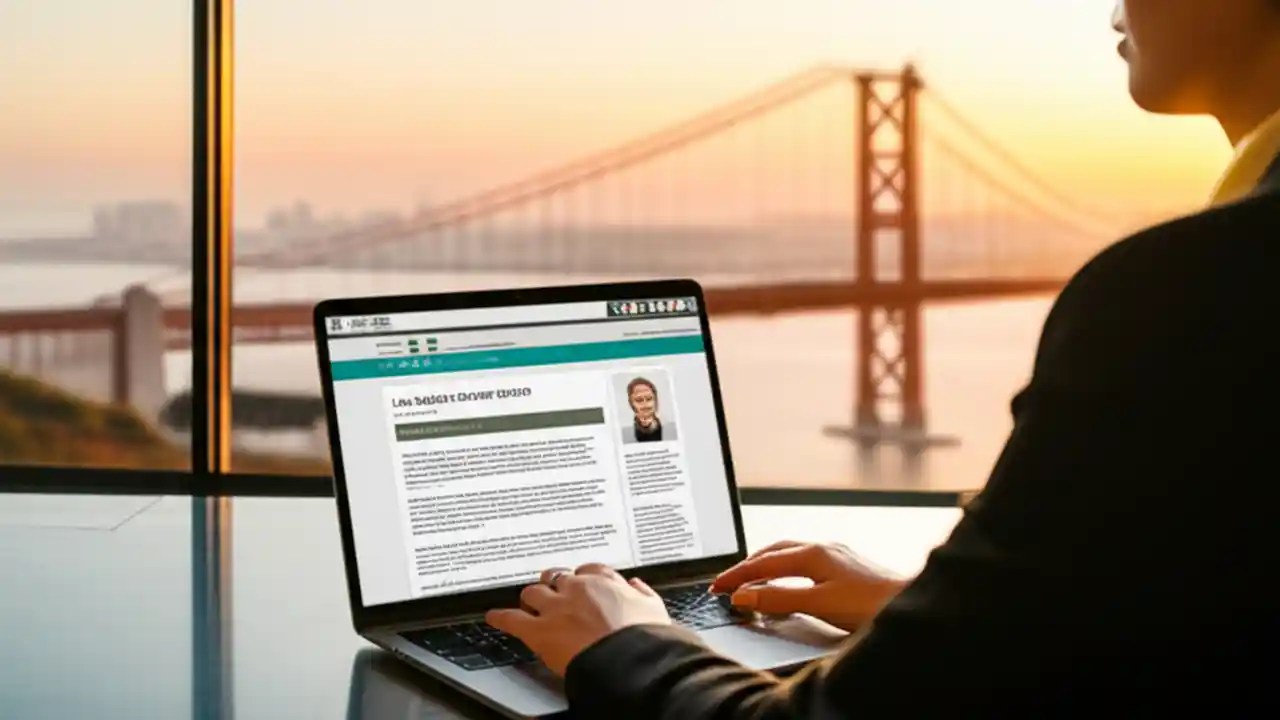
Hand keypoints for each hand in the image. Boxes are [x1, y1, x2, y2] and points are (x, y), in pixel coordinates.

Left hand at [485, 563, 670, 676]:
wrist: (631, 660)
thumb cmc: (646, 639)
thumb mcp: (654, 608)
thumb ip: (643, 594)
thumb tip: (636, 586)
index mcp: (605, 582)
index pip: (588, 571)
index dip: (582, 579)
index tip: (581, 584)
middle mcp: (577, 589)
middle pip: (557, 578)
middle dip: (554, 585)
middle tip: (552, 592)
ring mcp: (555, 608)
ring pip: (533, 593)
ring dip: (530, 598)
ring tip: (526, 603)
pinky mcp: (539, 630)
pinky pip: (512, 619)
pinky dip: (501, 617)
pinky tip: (493, 617)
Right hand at [710, 540, 905, 632]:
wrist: (911, 604)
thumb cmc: (870, 604)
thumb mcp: (818, 604)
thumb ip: (779, 600)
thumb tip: (745, 596)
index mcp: (812, 553)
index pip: (763, 563)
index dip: (737, 576)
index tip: (717, 586)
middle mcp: (822, 547)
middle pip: (774, 552)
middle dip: (747, 565)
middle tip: (726, 582)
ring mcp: (836, 554)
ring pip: (790, 554)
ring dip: (766, 565)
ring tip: (749, 579)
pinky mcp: (846, 565)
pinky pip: (804, 561)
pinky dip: (785, 570)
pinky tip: (787, 581)